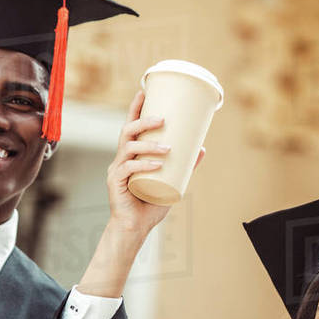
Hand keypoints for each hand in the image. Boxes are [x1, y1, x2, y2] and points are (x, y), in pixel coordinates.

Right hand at [106, 90, 204, 237]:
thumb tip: (202, 148)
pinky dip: (144, 165)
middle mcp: (121, 158)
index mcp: (131, 154)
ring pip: (128, 148)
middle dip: (143, 121)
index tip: (144, 91)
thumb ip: (185, 166)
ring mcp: (117, 169)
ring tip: (168, 148)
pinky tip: (157, 165)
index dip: (135, 108)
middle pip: (127, 131)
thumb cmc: (151, 204)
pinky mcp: (116, 183)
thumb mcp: (172, 181)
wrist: (135, 227)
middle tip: (163, 119)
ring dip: (149, 145)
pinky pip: (129, 168)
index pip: (131, 126)